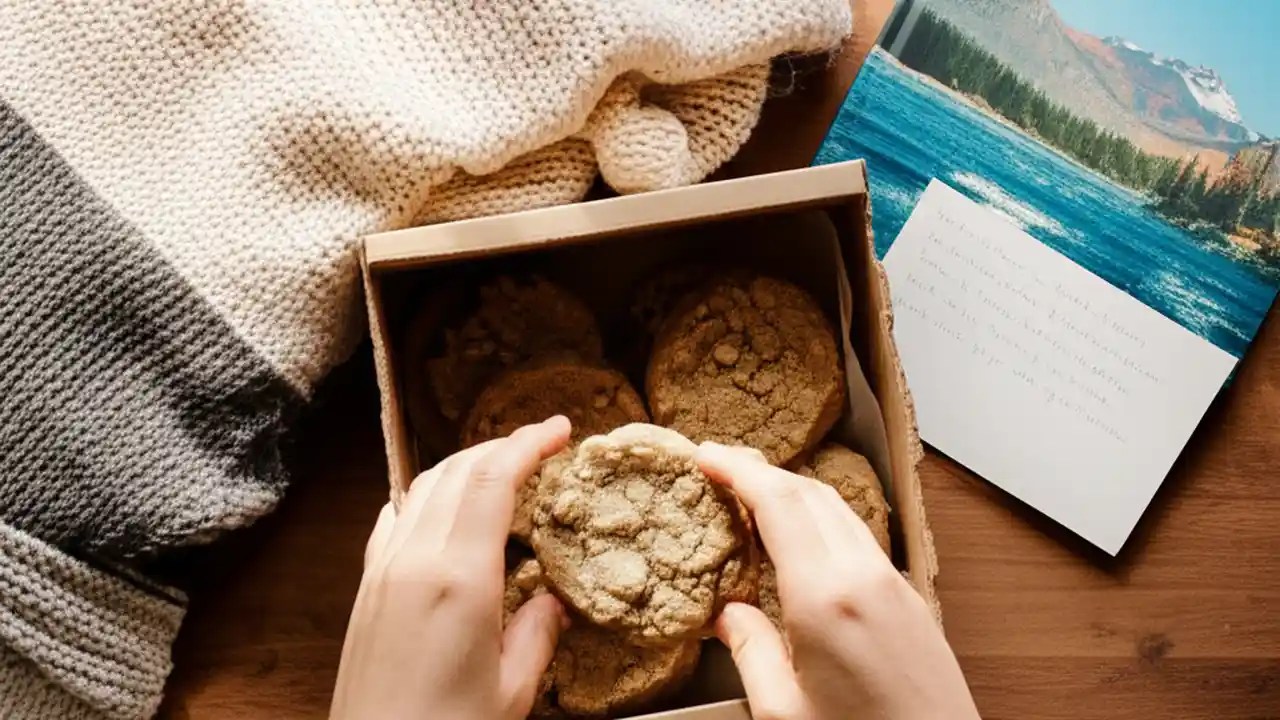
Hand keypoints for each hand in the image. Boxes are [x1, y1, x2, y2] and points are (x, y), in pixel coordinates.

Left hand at [330, 417, 572, 719]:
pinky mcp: (365, 588)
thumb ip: (536, 634)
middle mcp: (414, 561)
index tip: (561, 429)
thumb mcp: (512, 690)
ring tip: (500, 468)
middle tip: (541, 444)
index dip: (527, 444)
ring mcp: (383, 571)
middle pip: (456, 472)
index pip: (492, 481)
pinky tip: (442, 506)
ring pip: (422, 487)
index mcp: (459, 580)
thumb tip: (551, 602)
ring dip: (463, 466)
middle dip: (501, 446)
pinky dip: (425, 495)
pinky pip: (394, 518)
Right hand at [696, 443, 979, 719]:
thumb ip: (749, 651)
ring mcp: (894, 583)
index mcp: (824, 598)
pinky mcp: (910, 597)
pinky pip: (859, 536)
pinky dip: (822, 519)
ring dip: (793, 492)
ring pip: (837, 509)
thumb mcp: (783, 711)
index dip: (739, 470)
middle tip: (720, 468)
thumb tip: (727, 614)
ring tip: (754, 497)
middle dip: (761, 471)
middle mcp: (864, 576)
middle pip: (808, 493)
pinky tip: (801, 540)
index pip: (778, 503)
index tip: (706, 457)